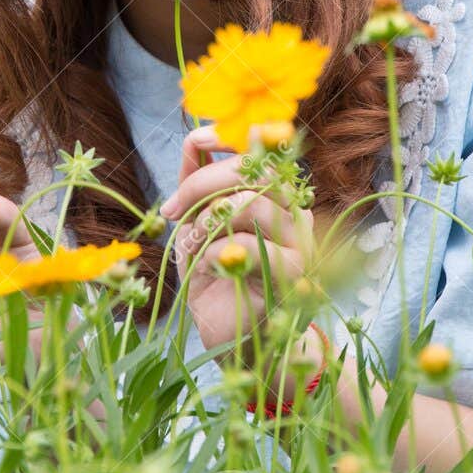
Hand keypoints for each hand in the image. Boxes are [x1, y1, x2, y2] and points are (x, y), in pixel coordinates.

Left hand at [161, 126, 311, 352]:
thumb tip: (193, 142)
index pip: (264, 148)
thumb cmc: (216, 278)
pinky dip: (211, 252)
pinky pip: (245, 244)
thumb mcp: (198, 225)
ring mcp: (299, 243)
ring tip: (192, 244)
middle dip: (201, 183)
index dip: (230, 136)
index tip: (195, 141)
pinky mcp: (292, 274)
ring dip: (206, 221)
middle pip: (253, 171)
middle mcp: (295, 213)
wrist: (232, 336)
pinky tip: (206, 268)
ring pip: (251, 203)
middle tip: (173, 210)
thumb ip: (198, 185)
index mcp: (277, 197)